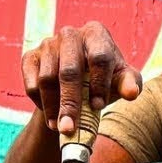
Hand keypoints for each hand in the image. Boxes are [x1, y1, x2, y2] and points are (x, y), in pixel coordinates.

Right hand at [21, 22, 142, 135]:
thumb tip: (131, 93)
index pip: (99, 57)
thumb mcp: (121, 81)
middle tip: (69, 128)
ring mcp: (48, 44)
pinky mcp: (30, 57)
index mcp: (96, 34)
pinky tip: (51, 116)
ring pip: (47, 79)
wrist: (78, 81)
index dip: (99, 84)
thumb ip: (130, 84)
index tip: (99, 106)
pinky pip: (31, 83)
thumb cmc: (105, 79)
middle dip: (70, 103)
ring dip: (53, 107)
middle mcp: (70, 34)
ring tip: (62, 128)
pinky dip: (40, 103)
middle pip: (69, 71)